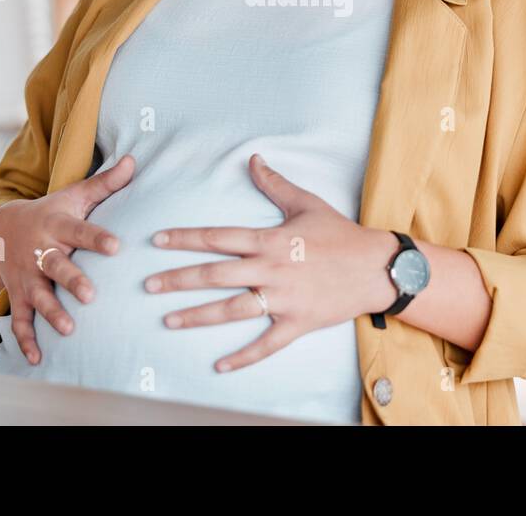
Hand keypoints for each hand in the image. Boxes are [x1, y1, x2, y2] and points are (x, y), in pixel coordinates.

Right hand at [0, 155, 134, 364]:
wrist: (1, 229)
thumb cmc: (51, 212)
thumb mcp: (74, 195)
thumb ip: (105, 183)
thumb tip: (135, 161)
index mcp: (57, 225)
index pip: (80, 231)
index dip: (97, 238)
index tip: (116, 246)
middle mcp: (40, 251)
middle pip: (57, 267)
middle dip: (72, 281)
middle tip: (89, 295)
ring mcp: (27, 277)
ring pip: (39, 296)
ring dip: (52, 313)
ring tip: (68, 329)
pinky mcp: (18, 295)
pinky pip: (20, 320)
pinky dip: (25, 340)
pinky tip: (37, 359)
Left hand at [143, 153, 398, 372]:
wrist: (376, 267)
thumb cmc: (341, 234)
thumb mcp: (307, 203)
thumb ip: (274, 184)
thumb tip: (253, 159)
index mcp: (270, 240)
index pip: (218, 238)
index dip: (185, 238)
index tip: (157, 240)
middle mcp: (271, 269)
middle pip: (216, 275)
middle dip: (179, 279)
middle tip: (149, 285)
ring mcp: (283, 299)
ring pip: (232, 309)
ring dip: (198, 315)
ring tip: (168, 320)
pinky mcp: (297, 323)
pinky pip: (265, 344)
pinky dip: (242, 357)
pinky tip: (218, 365)